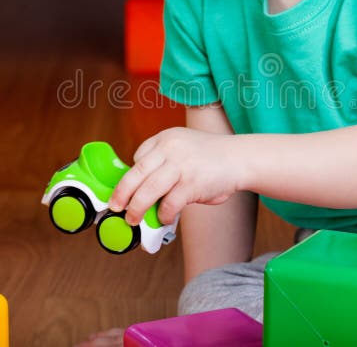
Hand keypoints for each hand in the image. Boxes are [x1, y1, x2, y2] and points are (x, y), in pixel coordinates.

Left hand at [108, 127, 243, 225]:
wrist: (240, 158)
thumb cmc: (210, 158)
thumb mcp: (183, 146)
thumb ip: (164, 161)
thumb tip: (141, 189)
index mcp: (166, 138)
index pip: (138, 157)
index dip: (130, 177)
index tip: (123, 192)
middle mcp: (170, 148)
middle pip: (136, 174)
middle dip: (122, 194)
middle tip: (116, 207)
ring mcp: (181, 166)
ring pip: (147, 191)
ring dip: (137, 208)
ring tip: (133, 219)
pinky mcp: (191, 183)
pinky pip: (169, 204)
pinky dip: (163, 214)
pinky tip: (164, 218)